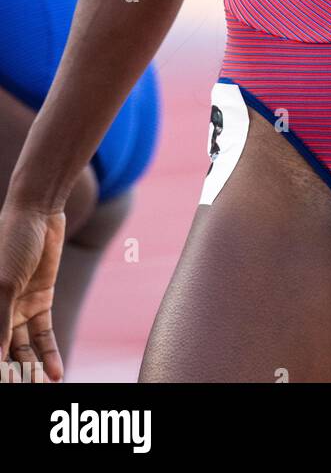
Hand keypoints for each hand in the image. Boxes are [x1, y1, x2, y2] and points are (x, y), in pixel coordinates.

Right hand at [0, 201, 65, 381]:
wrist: (38, 213)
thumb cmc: (11, 243)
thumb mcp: (4, 284)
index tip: (6, 382)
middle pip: (2, 352)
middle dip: (12, 373)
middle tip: (23, 389)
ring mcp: (17, 308)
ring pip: (23, 349)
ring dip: (31, 369)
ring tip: (42, 387)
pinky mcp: (39, 302)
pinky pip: (43, 336)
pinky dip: (49, 354)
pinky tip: (55, 372)